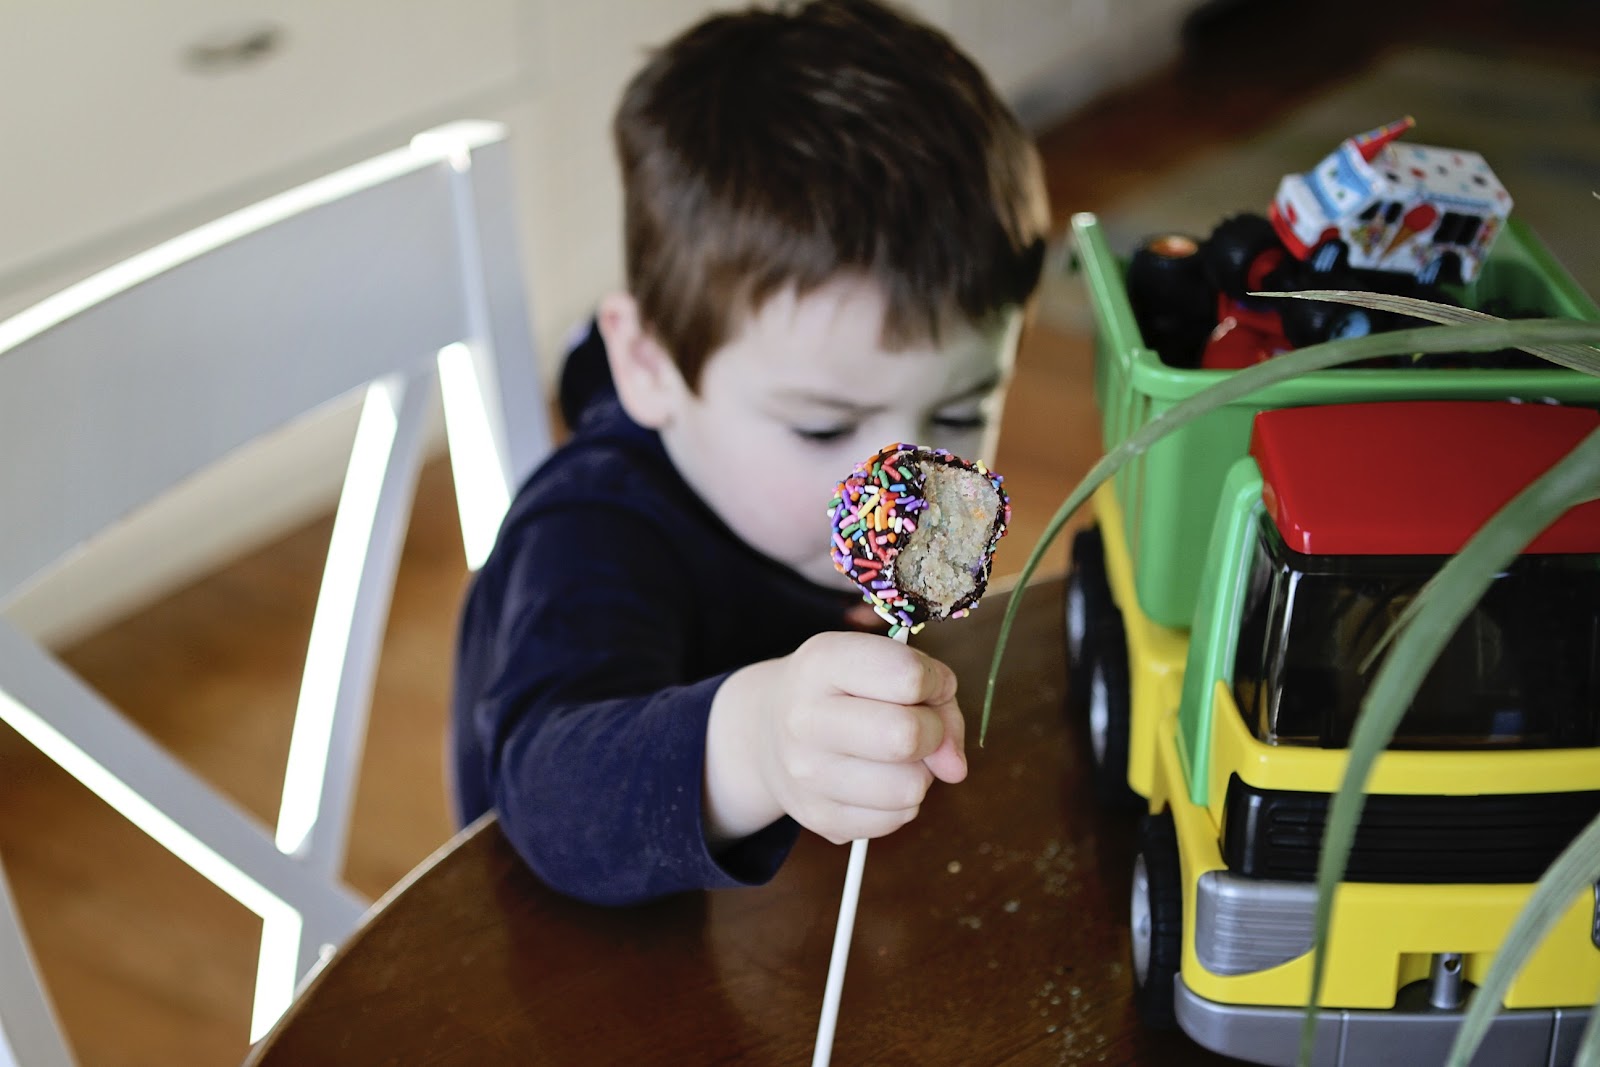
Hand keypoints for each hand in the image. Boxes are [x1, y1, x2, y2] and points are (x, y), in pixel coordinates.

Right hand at [704, 631, 965, 845]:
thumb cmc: (843, 690)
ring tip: (894, 757)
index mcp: (821, 663)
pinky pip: (896, 819)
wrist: (768, 729)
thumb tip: (954, 768)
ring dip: (919, 773)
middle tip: (917, 726)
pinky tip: (878, 780)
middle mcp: (805, 718)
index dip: (934, 683)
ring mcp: (806, 773)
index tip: (924, 687)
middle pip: (906, 736)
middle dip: (932, 732)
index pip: (907, 677)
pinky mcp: (817, 817)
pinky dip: (900, 802)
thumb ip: (938, 695)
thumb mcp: (883, 662)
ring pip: (909, 787)